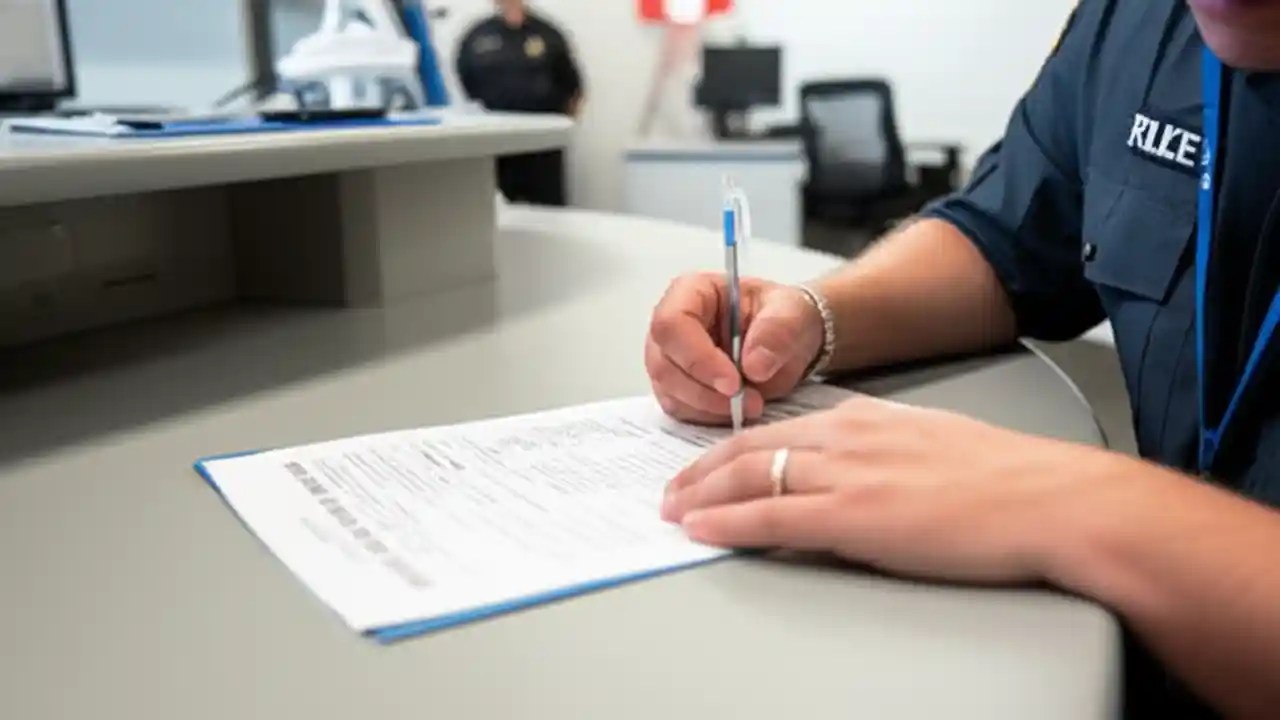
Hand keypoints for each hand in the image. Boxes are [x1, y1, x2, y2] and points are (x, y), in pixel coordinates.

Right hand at [646, 273, 823, 425]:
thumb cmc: (782, 317)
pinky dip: (708, 417)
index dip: (697, 358)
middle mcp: (672, 326)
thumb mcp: (793, 312)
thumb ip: (778, 330)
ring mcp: (670, 358)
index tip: (733, 383)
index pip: (672, 324)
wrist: (788, 341)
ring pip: (669, 391)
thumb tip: (754, 365)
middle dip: (705, 392)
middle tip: (750, 401)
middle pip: (663, 364)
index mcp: (691, 292)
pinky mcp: (676, 387)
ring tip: (751, 404)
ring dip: (709, 408)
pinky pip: (679, 409)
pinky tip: (736, 410)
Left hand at [661, 395, 1110, 583]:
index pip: (777, 430)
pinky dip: (727, 524)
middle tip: (671, 490)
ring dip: (701, 496)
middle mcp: (845, 436)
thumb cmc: (1006, 478)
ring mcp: (847, 474)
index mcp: (864, 418)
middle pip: (749, 448)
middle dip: (700, 471)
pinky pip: (770, 518)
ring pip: (749, 478)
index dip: (731, 449)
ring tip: (673, 511)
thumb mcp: (930, 446)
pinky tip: (703, 530)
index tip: (707, 465)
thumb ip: (883, 454)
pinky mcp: (853, 515)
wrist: (1048, 498)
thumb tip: (859, 478)